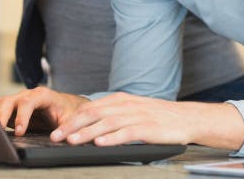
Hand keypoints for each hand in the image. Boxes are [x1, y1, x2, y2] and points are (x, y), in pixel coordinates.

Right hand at [0, 86, 87, 136]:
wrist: (66, 107)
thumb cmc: (68, 113)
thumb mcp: (71, 121)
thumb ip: (65, 128)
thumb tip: (56, 138)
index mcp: (43, 96)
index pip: (28, 102)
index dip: (22, 116)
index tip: (20, 132)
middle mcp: (27, 95)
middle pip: (9, 101)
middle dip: (2, 116)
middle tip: (0, 132)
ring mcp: (17, 100)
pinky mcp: (11, 108)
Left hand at [51, 92, 243, 149]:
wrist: (186, 118)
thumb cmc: (158, 117)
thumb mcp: (133, 110)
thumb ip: (113, 115)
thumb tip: (89, 127)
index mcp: (121, 99)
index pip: (90, 108)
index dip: (72, 119)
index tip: (57, 130)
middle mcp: (127, 105)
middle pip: (94, 114)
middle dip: (73, 126)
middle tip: (56, 136)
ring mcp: (137, 115)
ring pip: (107, 123)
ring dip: (87, 132)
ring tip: (72, 141)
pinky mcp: (148, 128)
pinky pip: (127, 133)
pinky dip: (112, 138)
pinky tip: (101, 144)